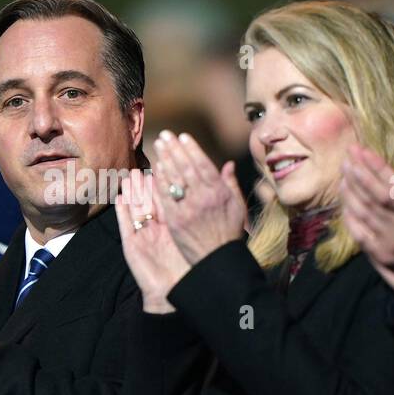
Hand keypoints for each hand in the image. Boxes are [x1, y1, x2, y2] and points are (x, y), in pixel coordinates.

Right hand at [115, 169, 190, 313]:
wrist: (173, 292)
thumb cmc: (186, 268)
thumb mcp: (192, 239)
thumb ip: (195, 218)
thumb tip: (204, 196)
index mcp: (170, 226)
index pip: (166, 200)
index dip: (164, 183)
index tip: (164, 165)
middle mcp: (155, 229)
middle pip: (148, 202)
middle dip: (145, 185)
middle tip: (142, 166)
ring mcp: (142, 236)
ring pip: (136, 210)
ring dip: (131, 193)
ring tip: (129, 176)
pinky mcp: (131, 245)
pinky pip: (126, 225)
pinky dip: (122, 211)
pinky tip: (119, 197)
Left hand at [150, 130, 247, 264]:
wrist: (216, 259)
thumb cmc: (229, 232)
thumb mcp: (237, 207)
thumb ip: (231, 184)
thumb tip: (229, 164)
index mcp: (219, 193)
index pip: (203, 165)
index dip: (192, 149)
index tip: (183, 136)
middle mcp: (203, 199)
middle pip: (186, 168)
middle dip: (174, 149)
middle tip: (165, 136)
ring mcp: (188, 209)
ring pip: (174, 180)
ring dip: (165, 160)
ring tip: (159, 146)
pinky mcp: (175, 220)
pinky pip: (165, 197)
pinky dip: (160, 181)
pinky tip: (156, 169)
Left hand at [340, 144, 393, 292]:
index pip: (390, 185)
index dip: (375, 166)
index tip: (362, 150)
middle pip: (372, 196)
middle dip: (357, 174)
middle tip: (347, 156)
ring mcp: (389, 242)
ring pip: (363, 213)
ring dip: (350, 192)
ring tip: (343, 175)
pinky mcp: (380, 255)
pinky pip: (359, 234)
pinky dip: (349, 218)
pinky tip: (344, 203)